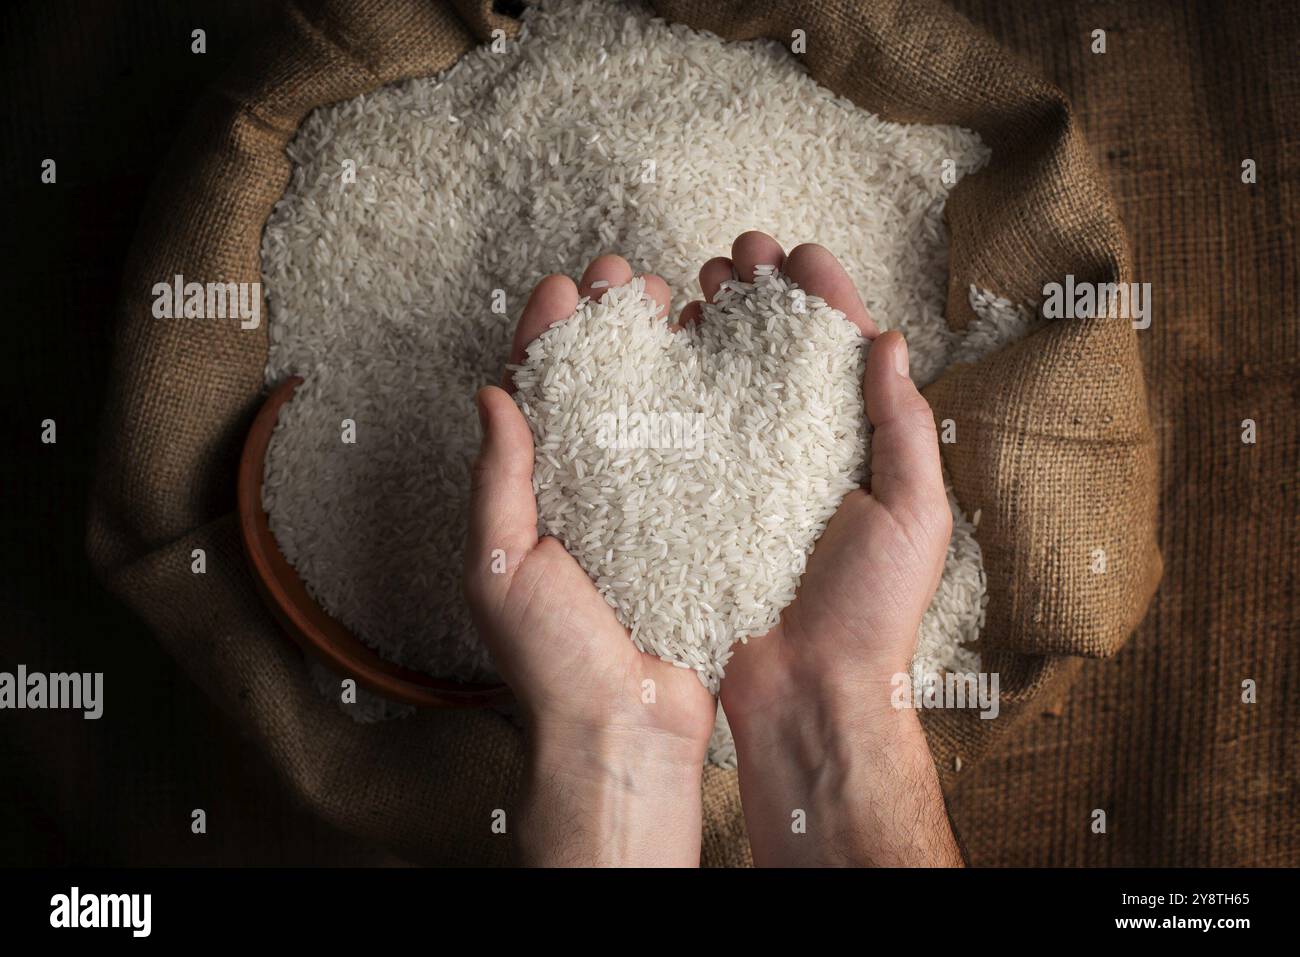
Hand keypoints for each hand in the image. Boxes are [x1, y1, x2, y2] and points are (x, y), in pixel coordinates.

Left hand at [464, 254, 715, 865]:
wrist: (628, 730)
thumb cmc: (554, 661)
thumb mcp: (501, 567)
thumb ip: (498, 481)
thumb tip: (491, 393)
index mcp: (535, 496)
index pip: (534, 395)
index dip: (547, 336)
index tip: (567, 287)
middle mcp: (590, 492)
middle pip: (598, 389)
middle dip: (609, 327)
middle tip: (630, 279)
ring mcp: (646, 508)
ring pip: (652, 410)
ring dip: (661, 353)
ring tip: (679, 303)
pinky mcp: (695, 529)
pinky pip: (700, 457)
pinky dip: (707, 406)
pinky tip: (723, 366)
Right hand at [712, 232, 961, 866]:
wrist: (809, 694)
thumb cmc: (873, 612)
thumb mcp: (913, 515)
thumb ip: (902, 428)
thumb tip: (887, 340)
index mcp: (854, 446)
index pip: (839, 350)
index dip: (820, 295)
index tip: (795, 254)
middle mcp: (798, 451)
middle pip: (775, 353)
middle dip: (755, 297)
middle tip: (731, 261)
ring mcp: (745, 475)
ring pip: (724, 382)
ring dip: (711, 329)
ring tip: (692, 289)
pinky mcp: (699, 504)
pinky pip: (684, 435)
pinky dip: (672, 389)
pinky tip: (657, 354)